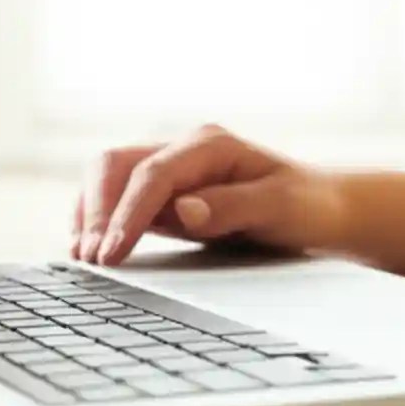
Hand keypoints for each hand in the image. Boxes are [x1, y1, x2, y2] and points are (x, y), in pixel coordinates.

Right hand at [72, 124, 344, 265]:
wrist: (323, 210)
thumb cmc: (308, 207)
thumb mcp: (281, 210)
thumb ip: (232, 207)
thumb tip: (183, 209)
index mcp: (210, 145)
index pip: (153, 174)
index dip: (127, 214)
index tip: (111, 253)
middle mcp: (183, 150)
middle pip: (115, 165)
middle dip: (97, 211)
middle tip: (90, 260)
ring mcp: (170, 170)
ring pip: (107, 178)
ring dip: (89, 214)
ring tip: (82, 258)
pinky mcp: (164, 194)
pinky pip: (117, 198)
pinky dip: (98, 219)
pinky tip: (91, 248)